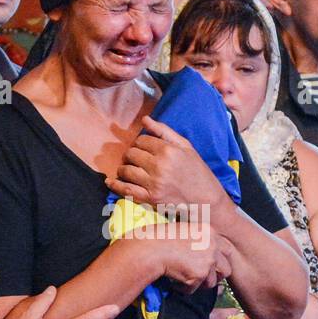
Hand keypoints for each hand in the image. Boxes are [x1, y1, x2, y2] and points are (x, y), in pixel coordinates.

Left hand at [105, 116, 231, 217]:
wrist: (207, 199)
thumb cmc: (198, 171)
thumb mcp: (185, 146)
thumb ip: (164, 131)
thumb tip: (144, 119)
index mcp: (168, 150)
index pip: (141, 140)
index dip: (141, 143)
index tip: (145, 148)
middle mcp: (159, 166)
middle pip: (131, 154)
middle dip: (131, 155)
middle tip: (136, 159)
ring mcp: (154, 183)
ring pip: (126, 170)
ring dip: (124, 168)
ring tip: (129, 169)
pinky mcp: (151, 198)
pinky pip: (126, 190)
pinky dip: (115, 185)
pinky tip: (110, 181)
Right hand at [158, 229, 232, 294]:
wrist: (151, 248)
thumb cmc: (160, 238)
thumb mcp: (185, 231)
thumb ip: (199, 239)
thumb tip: (207, 254)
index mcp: (210, 232)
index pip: (227, 250)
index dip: (220, 260)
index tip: (211, 266)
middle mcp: (213, 246)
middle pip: (226, 269)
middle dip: (216, 276)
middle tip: (202, 278)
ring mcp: (208, 261)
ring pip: (211, 282)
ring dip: (198, 284)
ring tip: (183, 278)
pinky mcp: (199, 274)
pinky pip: (194, 288)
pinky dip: (183, 287)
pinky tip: (173, 279)